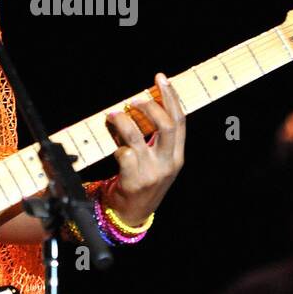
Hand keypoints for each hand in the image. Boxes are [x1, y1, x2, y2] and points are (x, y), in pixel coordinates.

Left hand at [102, 72, 185, 226]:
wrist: (131, 215)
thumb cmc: (142, 182)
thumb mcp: (157, 162)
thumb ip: (154, 139)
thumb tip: (140, 106)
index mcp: (177, 156)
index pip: (179, 121)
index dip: (171, 97)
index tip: (161, 78)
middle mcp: (168, 163)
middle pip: (166, 125)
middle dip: (151, 105)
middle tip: (135, 99)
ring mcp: (151, 172)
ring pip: (138, 137)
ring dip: (123, 121)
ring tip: (113, 115)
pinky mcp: (133, 180)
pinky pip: (123, 154)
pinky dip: (115, 145)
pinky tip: (112, 145)